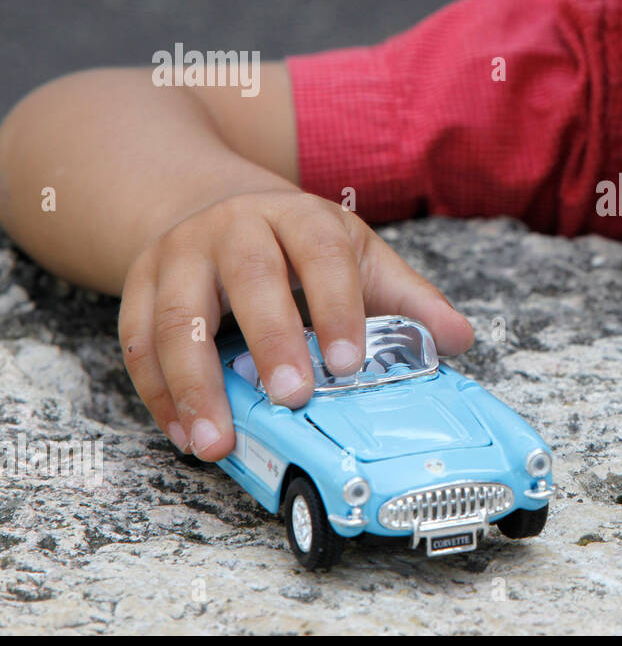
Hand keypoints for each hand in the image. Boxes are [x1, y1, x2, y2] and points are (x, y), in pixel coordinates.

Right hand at [117, 191, 473, 459]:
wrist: (212, 204)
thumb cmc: (296, 243)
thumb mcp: (356, 255)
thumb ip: (407, 299)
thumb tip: (461, 339)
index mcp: (298, 217)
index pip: (322, 257)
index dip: (337, 308)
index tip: (350, 365)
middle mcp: (234, 227)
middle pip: (249, 279)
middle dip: (270, 342)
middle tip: (291, 399)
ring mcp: (179, 254)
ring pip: (178, 317)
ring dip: (194, 385)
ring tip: (214, 442)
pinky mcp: (138, 284)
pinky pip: (138, 342)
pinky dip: (157, 393)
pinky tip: (183, 433)